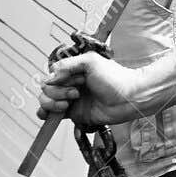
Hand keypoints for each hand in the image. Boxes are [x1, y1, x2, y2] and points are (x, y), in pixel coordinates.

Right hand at [38, 52, 153, 127]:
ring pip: (46, 101)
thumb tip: (51, 75)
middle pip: (47, 89)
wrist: (129, 98)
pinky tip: (53, 112)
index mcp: (74, 70)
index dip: (55, 80)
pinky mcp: (74, 113)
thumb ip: (68, 64)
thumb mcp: (91, 62)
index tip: (68, 81)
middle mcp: (71, 84)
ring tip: (69, 102)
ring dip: (52, 102)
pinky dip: (47, 114)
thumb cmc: (117, 79)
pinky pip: (53, 115)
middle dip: (57, 92)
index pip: (51, 75)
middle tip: (75, 93)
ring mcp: (71, 99)